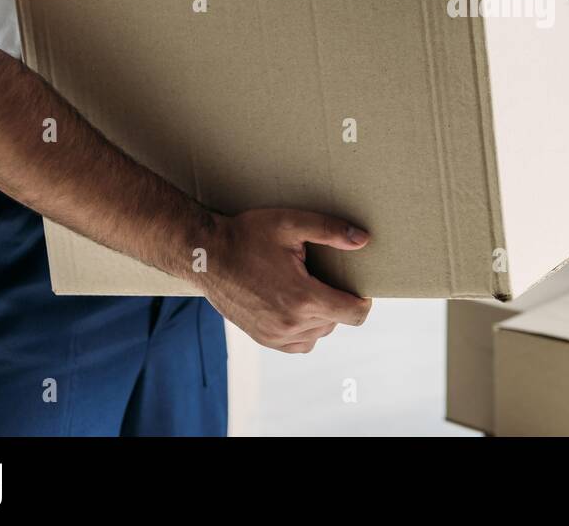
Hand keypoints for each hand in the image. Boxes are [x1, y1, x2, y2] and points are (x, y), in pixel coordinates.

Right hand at [199, 208, 371, 353]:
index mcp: (302, 298)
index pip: (353, 314)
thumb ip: (330, 230)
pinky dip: (306, 330)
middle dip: (339, 302)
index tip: (360, 287)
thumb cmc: (247, 236)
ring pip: (319, 335)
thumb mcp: (291, 223)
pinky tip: (298, 307)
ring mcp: (275, 335)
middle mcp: (290, 324)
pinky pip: (299, 344)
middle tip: (328, 277)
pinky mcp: (263, 338)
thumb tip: (364, 240)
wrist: (205, 256)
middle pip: (337, 322)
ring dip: (323, 317)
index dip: (363, 301)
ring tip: (312, 290)